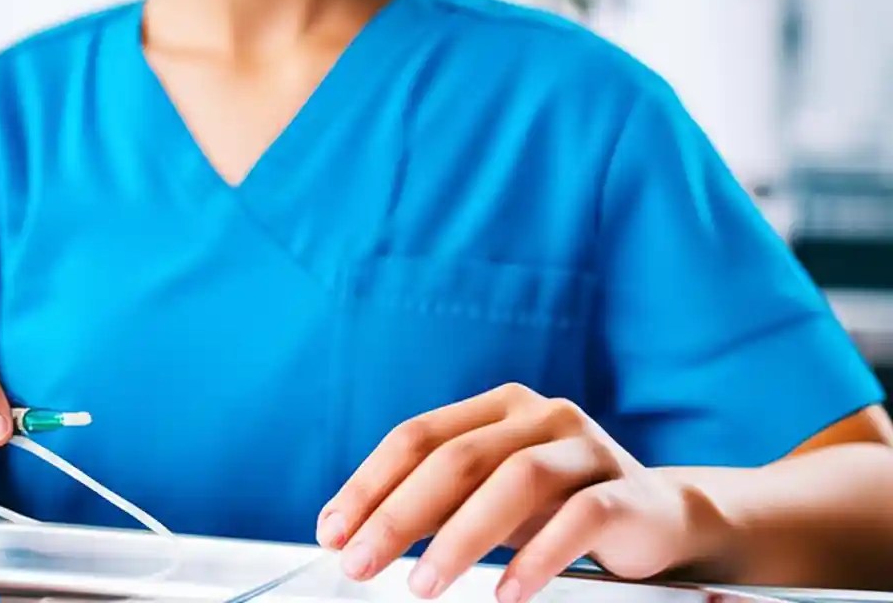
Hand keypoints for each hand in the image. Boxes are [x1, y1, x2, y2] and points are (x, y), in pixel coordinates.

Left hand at [316, 383, 727, 601]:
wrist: (658, 520)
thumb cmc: (557, 509)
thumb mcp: (489, 499)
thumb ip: (436, 503)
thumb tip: (355, 535)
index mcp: (497, 408)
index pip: (417, 436)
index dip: (369, 483)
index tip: (332, 531)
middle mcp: (541, 414)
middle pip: (456, 458)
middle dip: (398, 515)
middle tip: (359, 563)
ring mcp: (586, 447)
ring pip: (515, 480)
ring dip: (460, 536)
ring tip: (423, 585)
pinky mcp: (626, 490)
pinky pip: (579, 517)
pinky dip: (539, 556)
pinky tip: (507, 592)